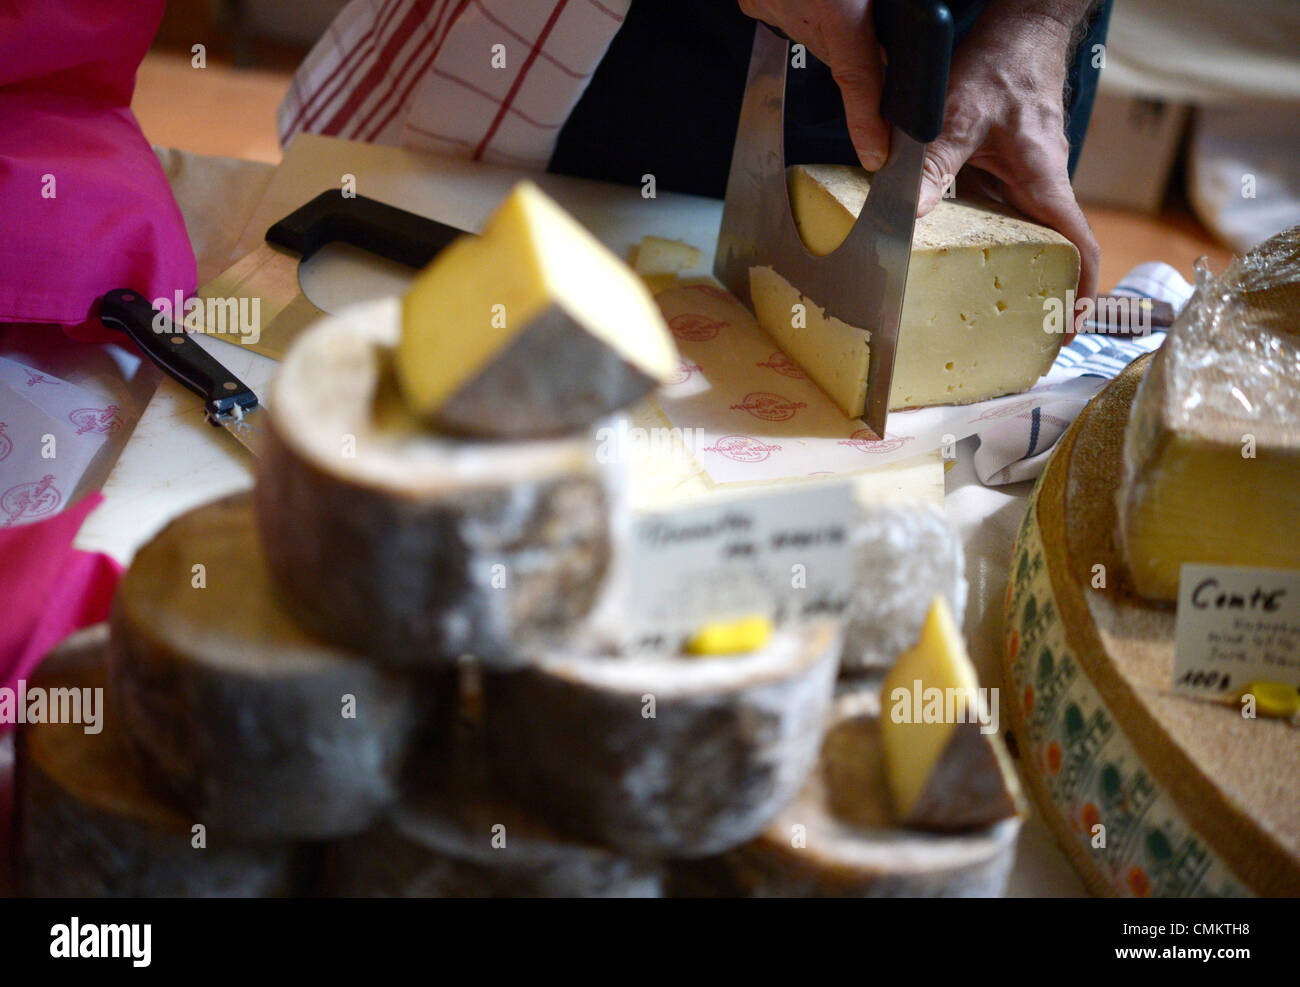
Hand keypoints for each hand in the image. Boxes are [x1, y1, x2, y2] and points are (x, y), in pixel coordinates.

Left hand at [737, 0, 1099, 302]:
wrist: (1019, 29)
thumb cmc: (1002, 66)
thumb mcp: (959, 115)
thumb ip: (935, 163)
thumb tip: (909, 213)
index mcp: (1044, 183)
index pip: (1077, 247)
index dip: (1077, 292)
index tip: (1066, 327)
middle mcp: (1039, 186)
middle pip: (1047, 251)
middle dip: (1037, 293)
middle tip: (1014, 335)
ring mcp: (1024, 179)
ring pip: (1019, 233)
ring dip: (1005, 267)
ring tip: (976, 307)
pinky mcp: (1005, 168)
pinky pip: (996, 211)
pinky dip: (979, 236)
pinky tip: (945, 251)